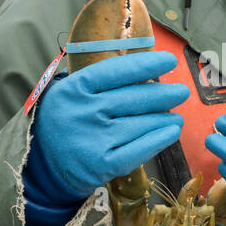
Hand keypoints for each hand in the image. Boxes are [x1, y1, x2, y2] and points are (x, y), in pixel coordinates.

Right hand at [30, 51, 188, 200]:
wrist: (43, 165)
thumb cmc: (68, 121)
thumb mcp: (73, 94)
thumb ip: (102, 82)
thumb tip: (148, 71)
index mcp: (73, 89)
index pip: (114, 72)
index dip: (145, 64)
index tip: (169, 60)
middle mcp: (82, 112)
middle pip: (132, 98)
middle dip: (163, 94)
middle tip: (182, 92)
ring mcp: (92, 140)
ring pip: (140, 124)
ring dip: (165, 118)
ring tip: (177, 116)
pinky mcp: (101, 165)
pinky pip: (138, 150)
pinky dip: (158, 140)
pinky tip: (172, 132)